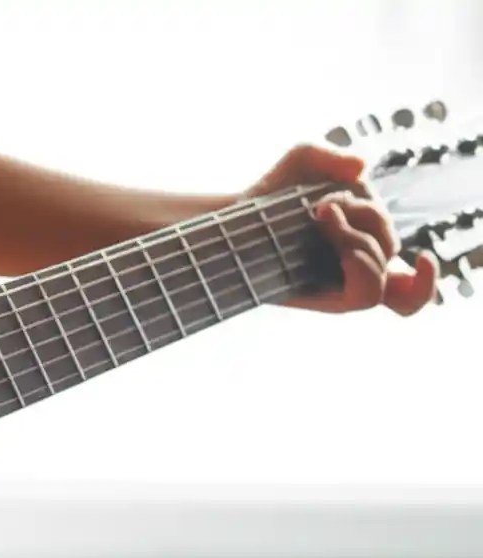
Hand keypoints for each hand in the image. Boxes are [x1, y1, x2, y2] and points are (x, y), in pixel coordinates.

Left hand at [243, 144, 438, 315]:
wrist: (234, 217)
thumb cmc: (273, 190)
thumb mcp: (304, 158)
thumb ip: (333, 156)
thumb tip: (360, 169)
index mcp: (367, 241)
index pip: (411, 279)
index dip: (427, 278)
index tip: (426, 257)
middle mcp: (359, 266)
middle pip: (389, 245)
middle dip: (360, 215)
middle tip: (320, 204)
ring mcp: (341, 283)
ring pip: (382, 267)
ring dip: (358, 237)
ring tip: (321, 216)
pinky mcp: (323, 298)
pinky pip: (365, 296)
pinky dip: (364, 266)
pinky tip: (344, 248)